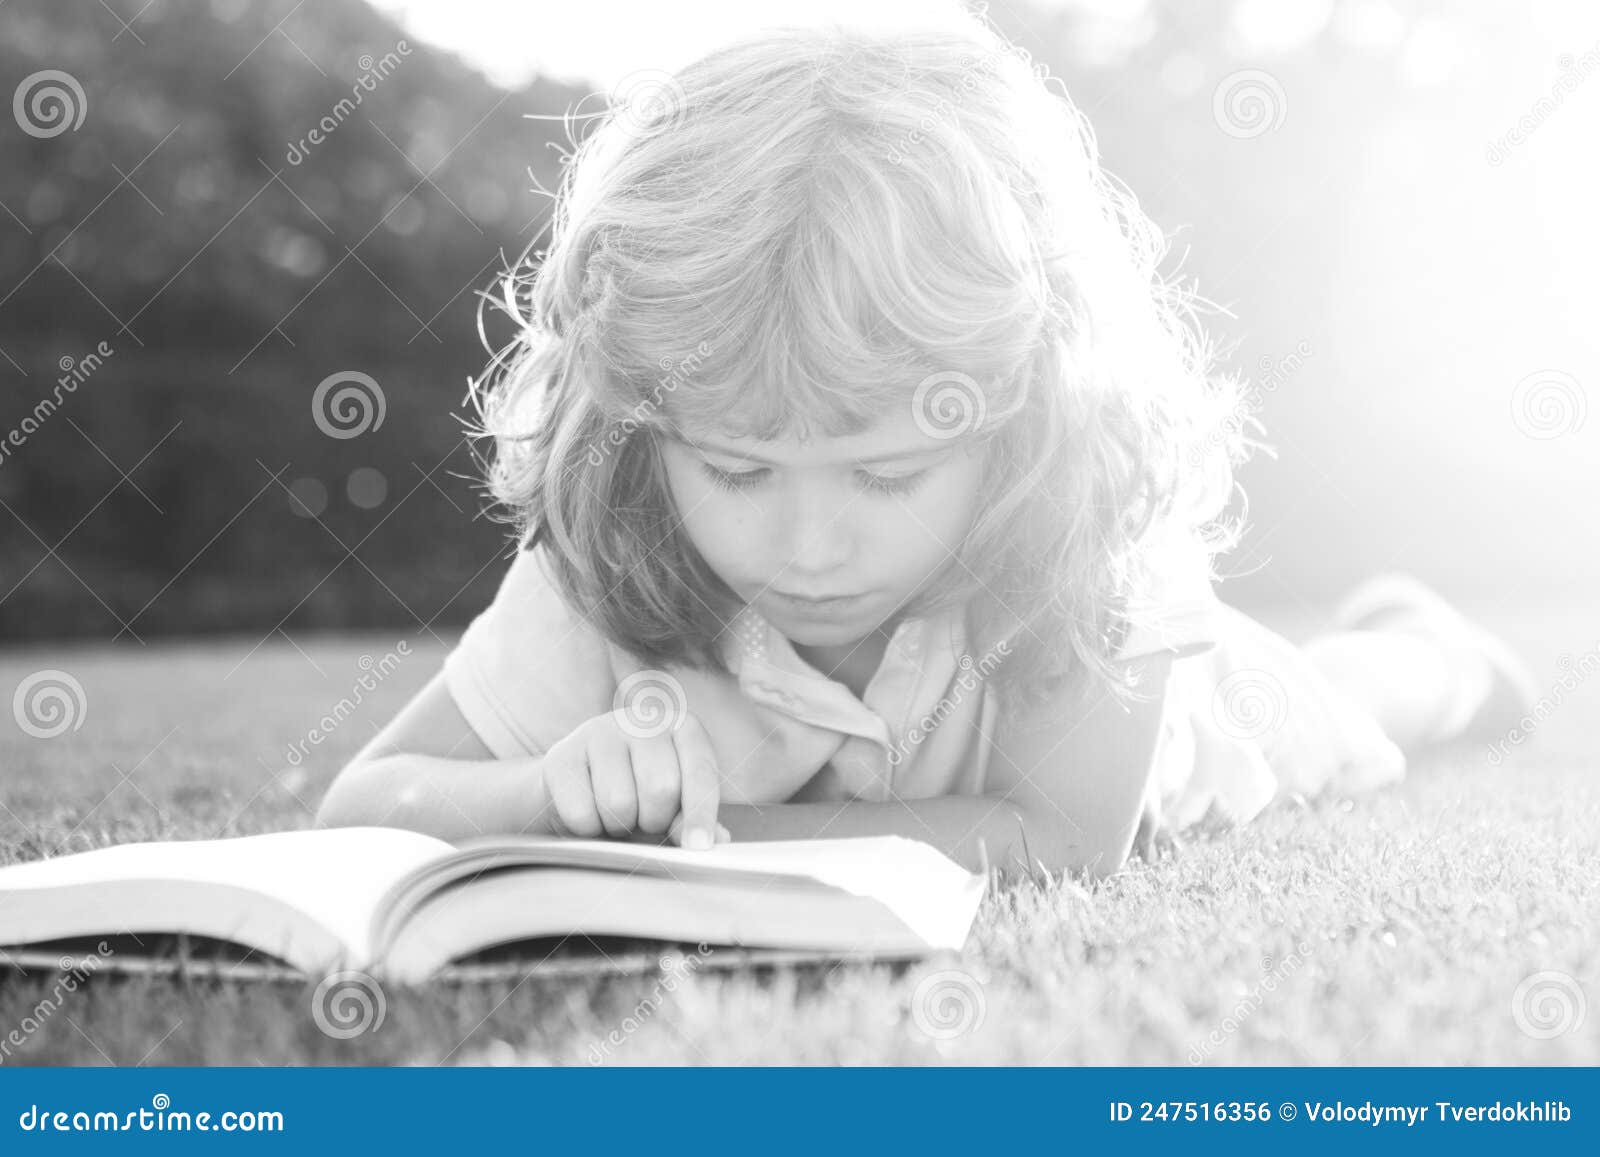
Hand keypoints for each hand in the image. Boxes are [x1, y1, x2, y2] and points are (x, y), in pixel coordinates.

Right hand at [537, 709, 728, 847]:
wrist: (574, 788)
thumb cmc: (637, 795)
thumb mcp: (673, 806)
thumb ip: (693, 820)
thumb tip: (717, 839)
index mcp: (682, 728)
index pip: (699, 772)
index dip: (700, 814)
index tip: (698, 847)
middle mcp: (642, 720)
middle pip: (660, 788)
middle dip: (653, 820)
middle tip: (643, 821)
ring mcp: (599, 731)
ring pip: (618, 802)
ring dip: (619, 826)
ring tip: (616, 815)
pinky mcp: (561, 755)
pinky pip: (581, 812)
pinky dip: (587, 829)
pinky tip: (588, 813)